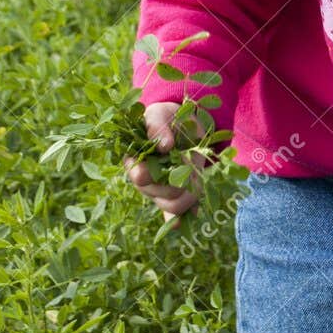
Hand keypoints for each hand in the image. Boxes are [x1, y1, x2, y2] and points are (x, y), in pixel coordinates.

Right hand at [122, 102, 209, 229]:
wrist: (183, 124)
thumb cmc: (167, 118)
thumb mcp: (160, 114)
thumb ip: (157, 127)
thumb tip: (164, 146)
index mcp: (134, 161)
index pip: (141, 177)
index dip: (159, 171)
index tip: (172, 154)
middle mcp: (145, 181)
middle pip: (161, 195)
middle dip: (181, 180)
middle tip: (191, 161)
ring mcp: (159, 192)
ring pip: (174, 206)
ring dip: (191, 192)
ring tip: (197, 174)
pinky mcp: (176, 196)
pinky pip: (176, 215)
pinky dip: (183, 217)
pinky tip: (189, 217)